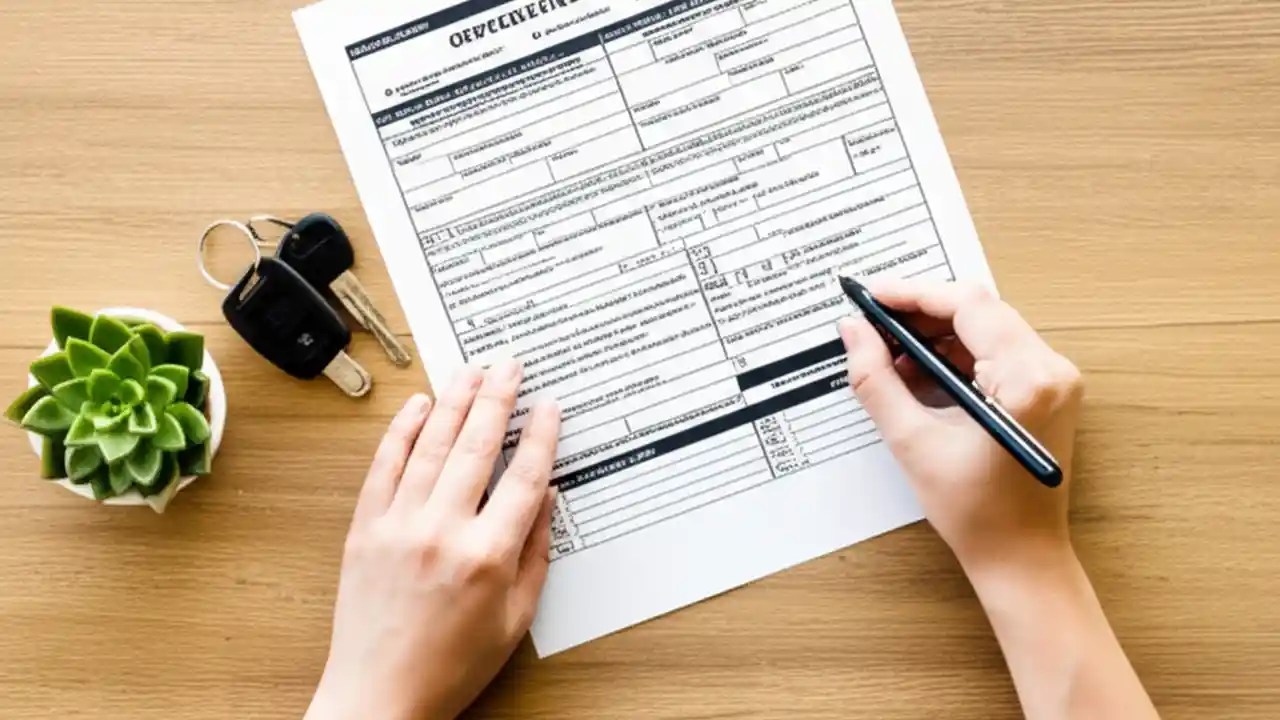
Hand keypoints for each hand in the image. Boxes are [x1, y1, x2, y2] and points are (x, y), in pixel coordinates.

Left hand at [306, 360, 561, 719]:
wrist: (379, 697)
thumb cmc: (452, 666)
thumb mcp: (516, 617)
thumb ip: (535, 552)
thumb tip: (544, 496)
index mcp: (488, 556)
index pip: (524, 477)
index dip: (541, 436)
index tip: (550, 407)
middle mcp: (442, 532)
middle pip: (477, 447)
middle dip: (498, 398)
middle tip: (510, 365)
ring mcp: (398, 526)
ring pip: (432, 446)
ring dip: (454, 401)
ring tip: (471, 371)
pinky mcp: (365, 529)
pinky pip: (385, 466)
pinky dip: (402, 432)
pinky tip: (419, 406)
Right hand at [838, 279, 1083, 572]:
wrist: (1021, 557)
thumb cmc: (979, 514)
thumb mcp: (913, 442)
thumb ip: (877, 380)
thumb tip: (855, 333)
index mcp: (1027, 381)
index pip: (968, 306)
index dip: (914, 294)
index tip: (872, 296)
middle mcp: (1051, 371)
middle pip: (979, 310)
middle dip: (921, 311)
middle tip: (874, 322)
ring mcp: (1055, 379)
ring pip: (987, 326)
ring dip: (937, 331)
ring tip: (890, 349)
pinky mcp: (1048, 390)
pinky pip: (998, 350)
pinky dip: (956, 352)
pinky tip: (919, 367)